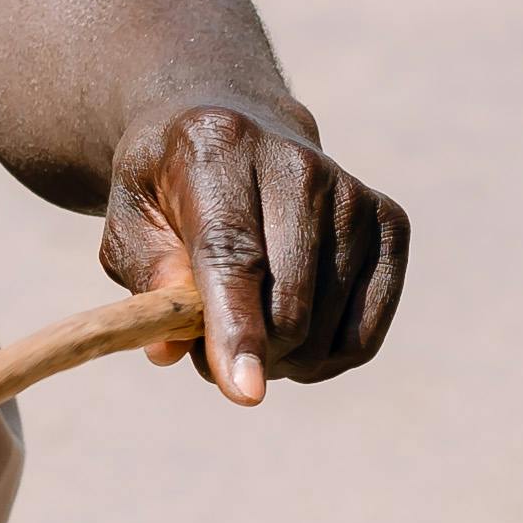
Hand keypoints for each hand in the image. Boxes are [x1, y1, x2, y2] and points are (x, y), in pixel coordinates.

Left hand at [102, 103, 407, 407]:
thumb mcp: (132, 227)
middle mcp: (298, 164)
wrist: (236, 131)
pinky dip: (323, 357)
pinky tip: (293, 332)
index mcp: (219, 149)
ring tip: (245, 326)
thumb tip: (170, 352)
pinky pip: (363, 335)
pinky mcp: (390, 223)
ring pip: (326, 331)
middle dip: (246, 353)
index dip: (238, 327)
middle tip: (206, 348)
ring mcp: (352, 193)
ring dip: (279, 359)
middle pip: (289, 304)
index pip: (233, 253)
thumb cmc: (171, 193)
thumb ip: (148, 286)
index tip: (244, 392)